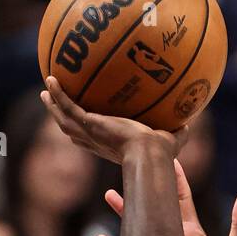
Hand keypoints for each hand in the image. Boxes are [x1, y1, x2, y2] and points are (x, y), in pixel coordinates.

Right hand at [41, 75, 186, 165]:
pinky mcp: (89, 124)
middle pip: (72, 131)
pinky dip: (58, 94)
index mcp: (111, 146)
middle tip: (54, 104)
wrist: (150, 155)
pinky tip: (50, 80)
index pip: (93, 140)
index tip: (84, 122)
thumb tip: (190, 122)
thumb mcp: (172, 140)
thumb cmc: (162, 155)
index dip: (86, 133)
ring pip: (64, 120)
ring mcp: (91, 134)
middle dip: (62, 118)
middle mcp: (97, 142)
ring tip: (45, 92)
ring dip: (53, 106)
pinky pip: (68, 107)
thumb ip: (179, 132)